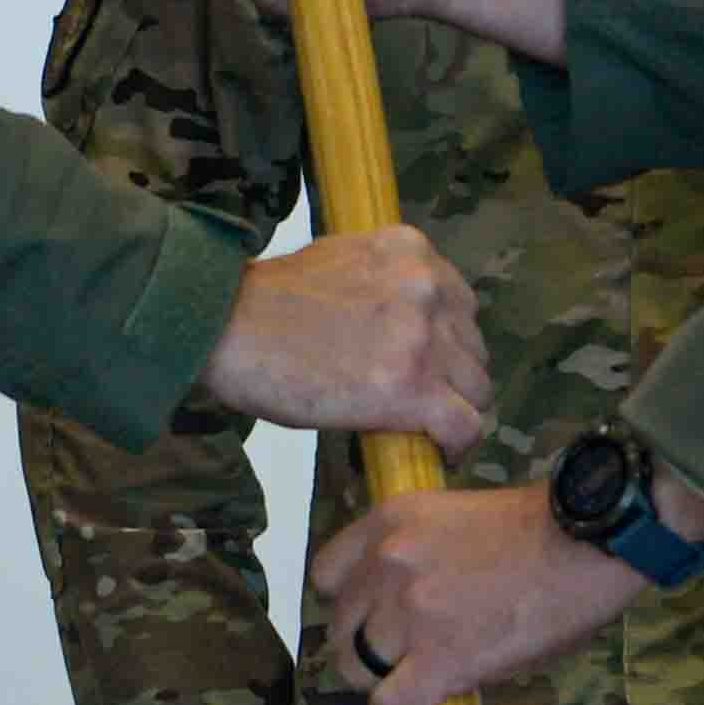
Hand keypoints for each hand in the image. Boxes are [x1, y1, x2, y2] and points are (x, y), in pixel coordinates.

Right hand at [196, 227, 490, 442]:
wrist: (226, 328)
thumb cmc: (264, 302)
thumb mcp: (340, 263)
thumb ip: (384, 285)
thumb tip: (403, 323)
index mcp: (411, 251)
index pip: (461, 304)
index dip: (448, 343)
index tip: (431, 368)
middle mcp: (428, 287)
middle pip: (474, 347)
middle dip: (453, 378)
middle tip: (425, 404)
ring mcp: (424, 338)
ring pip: (477, 388)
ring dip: (455, 411)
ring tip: (427, 431)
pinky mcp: (412, 389)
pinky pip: (465, 425)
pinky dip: (457, 444)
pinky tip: (441, 453)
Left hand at [310, 480, 646, 704]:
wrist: (587, 541)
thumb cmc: (542, 527)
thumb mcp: (458, 517)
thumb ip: (421, 553)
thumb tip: (410, 598)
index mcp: (388, 521)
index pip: (327, 576)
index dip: (350, 603)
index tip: (375, 614)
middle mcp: (386, 566)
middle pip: (340, 629)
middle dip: (365, 645)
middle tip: (401, 654)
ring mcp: (409, 615)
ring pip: (359, 670)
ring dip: (384, 680)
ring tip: (416, 681)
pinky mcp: (439, 661)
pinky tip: (423, 704)